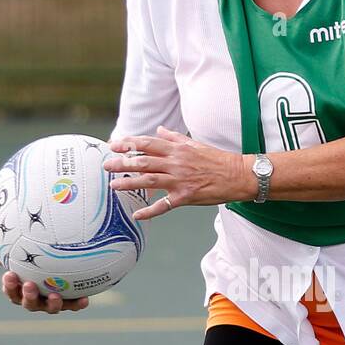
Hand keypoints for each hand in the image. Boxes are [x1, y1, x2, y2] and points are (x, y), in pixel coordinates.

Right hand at [0, 246, 88, 313]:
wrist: (63, 261)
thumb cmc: (35, 257)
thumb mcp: (21, 253)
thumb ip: (6, 252)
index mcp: (21, 289)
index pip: (11, 291)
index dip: (9, 286)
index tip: (9, 275)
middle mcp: (36, 299)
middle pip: (29, 303)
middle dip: (28, 297)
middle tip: (29, 285)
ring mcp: (53, 303)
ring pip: (51, 308)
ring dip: (52, 304)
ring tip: (55, 296)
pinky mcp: (70, 302)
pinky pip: (74, 305)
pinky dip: (78, 304)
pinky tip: (85, 298)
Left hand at [104, 126, 251, 218]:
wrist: (237, 175)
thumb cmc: (217, 159)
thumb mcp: (195, 144)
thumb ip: (175, 138)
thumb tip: (160, 130)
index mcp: (177, 149)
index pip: (148, 144)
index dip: (129, 144)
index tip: (114, 146)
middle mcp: (176, 163)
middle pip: (144, 162)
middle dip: (123, 163)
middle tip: (106, 165)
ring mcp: (180, 180)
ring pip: (150, 181)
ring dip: (130, 183)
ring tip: (114, 186)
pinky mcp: (186, 197)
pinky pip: (164, 205)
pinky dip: (150, 211)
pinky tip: (137, 214)